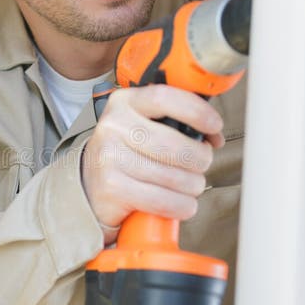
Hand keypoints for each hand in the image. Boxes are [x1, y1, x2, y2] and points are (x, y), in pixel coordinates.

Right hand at [81, 85, 224, 244]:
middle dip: (200, 159)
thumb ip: (176, 121)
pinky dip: (181, 206)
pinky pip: (163, 200)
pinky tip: (181, 204)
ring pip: (174, 176)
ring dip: (192, 187)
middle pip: (176, 145)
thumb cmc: (126, 155)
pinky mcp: (112, 188)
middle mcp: (114, 127)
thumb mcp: (143, 126)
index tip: (214, 125)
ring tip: (188, 186)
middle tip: (201, 164)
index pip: (164, 98)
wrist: (89, 187)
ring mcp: (111, 158)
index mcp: (124, 103)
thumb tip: (213, 136)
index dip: (197, 111)